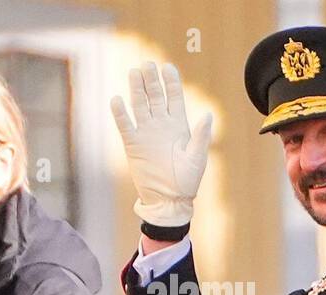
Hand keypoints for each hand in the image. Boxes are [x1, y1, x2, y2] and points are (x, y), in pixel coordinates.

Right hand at [110, 62, 211, 226]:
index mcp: (179, 126)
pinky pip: (125, 125)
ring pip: (140, 105)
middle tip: (147, 64)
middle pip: (155, 97)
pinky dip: (121, 113)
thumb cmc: (187, 181)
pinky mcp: (133, 144)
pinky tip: (117, 99)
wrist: (169, 200)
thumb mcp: (197, 158)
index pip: (175, 98)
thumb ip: (201, 136)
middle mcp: (161, 126)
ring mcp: (146, 133)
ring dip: (136, 89)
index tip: (168, 67)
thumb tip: (208, 114)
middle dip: (152, 80)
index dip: (171, 83)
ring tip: (134, 73)